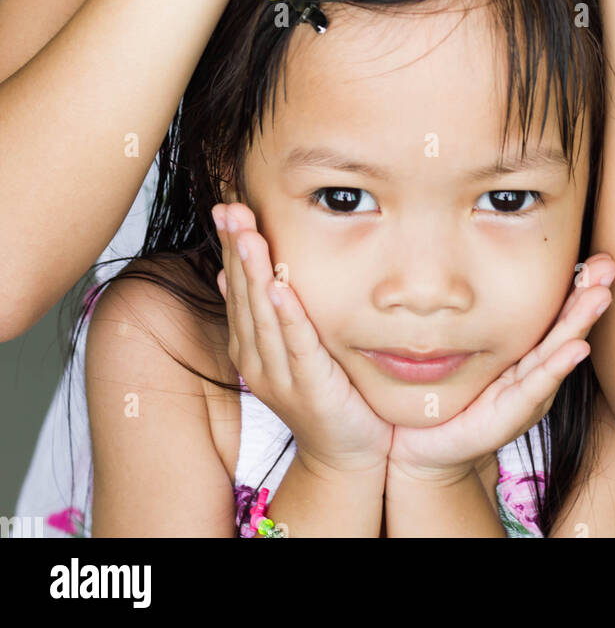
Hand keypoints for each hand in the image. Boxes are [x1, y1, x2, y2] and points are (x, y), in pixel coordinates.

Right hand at [213, 201, 391, 477]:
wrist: (344, 452)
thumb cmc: (322, 394)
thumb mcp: (285, 348)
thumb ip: (261, 313)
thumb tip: (229, 273)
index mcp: (249, 346)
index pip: (236, 286)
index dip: (231, 245)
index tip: (227, 205)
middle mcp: (257, 359)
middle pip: (243, 294)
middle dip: (236, 248)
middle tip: (230, 207)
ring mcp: (280, 375)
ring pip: (263, 315)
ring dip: (254, 273)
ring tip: (248, 235)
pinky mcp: (310, 387)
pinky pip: (296, 345)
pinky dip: (287, 315)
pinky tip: (279, 287)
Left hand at [387, 253, 614, 483]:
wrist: (424, 445)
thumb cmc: (448, 395)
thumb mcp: (468, 352)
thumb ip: (482, 321)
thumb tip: (477, 268)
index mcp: (524, 357)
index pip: (555, 316)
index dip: (577, 288)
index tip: (599, 258)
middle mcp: (532, 375)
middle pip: (564, 329)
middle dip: (589, 297)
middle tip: (610, 265)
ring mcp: (525, 396)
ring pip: (557, 352)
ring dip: (581, 322)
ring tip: (601, 295)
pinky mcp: (509, 416)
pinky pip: (536, 386)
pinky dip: (559, 365)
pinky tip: (578, 346)